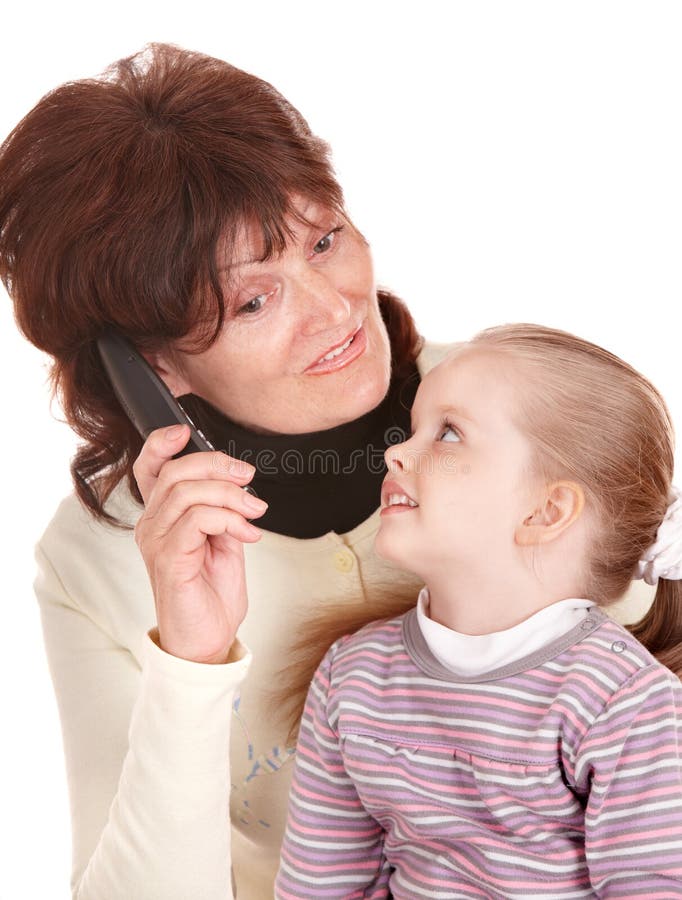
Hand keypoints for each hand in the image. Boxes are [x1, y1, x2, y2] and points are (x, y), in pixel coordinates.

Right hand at [132, 424, 267, 663]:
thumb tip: (239, 485)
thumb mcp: (225, 541)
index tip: (186, 431)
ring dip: (231, 496)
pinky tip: (247, 534)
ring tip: (254, 513)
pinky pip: (197, 520)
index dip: (161, 443)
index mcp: (162, 516)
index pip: (149, 469)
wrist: (208, 640)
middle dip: (218, 466)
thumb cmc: (212, 594)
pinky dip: (230, 519)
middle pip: (175, 472)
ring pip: (188, 492)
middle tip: (248, 479)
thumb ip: (224, 510)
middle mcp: (151, 525)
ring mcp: (156, 542)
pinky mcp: (168, 560)